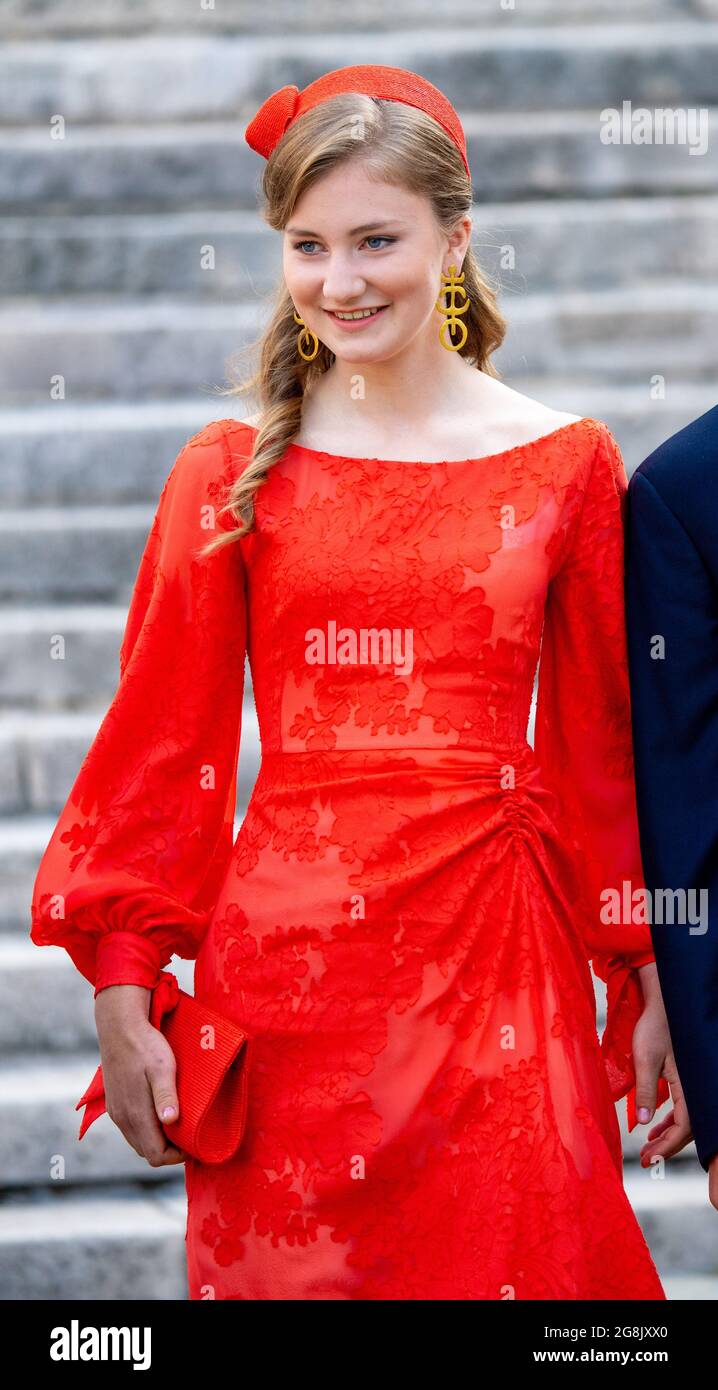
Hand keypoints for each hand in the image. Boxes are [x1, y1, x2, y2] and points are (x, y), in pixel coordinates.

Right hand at [94, 984, 184, 1165]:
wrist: (119, 1027)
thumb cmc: (145, 1045)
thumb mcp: (162, 1068)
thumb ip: (165, 1096)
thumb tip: (170, 1121)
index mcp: (135, 1114)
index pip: (155, 1155)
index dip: (176, 1156)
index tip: (193, 1143)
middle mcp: (122, 1119)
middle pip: (146, 1152)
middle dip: (168, 1151)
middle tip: (188, 1135)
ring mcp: (116, 1112)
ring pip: (137, 1141)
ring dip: (156, 1140)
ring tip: (177, 1125)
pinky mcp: (114, 1103)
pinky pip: (130, 1129)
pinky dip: (146, 1130)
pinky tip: (159, 1113)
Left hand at [632, 963, 690, 1161]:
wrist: (663, 1004)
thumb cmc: (654, 1028)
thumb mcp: (645, 1059)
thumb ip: (646, 1091)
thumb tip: (644, 1122)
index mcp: (689, 1085)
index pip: (683, 1127)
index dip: (666, 1147)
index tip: (649, 1160)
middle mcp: (695, 1087)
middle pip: (688, 1129)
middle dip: (667, 1147)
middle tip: (647, 1160)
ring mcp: (692, 1083)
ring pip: (687, 1120)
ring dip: (669, 1136)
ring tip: (649, 1148)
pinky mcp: (685, 1078)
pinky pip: (683, 1108)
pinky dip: (670, 1121)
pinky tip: (655, 1127)